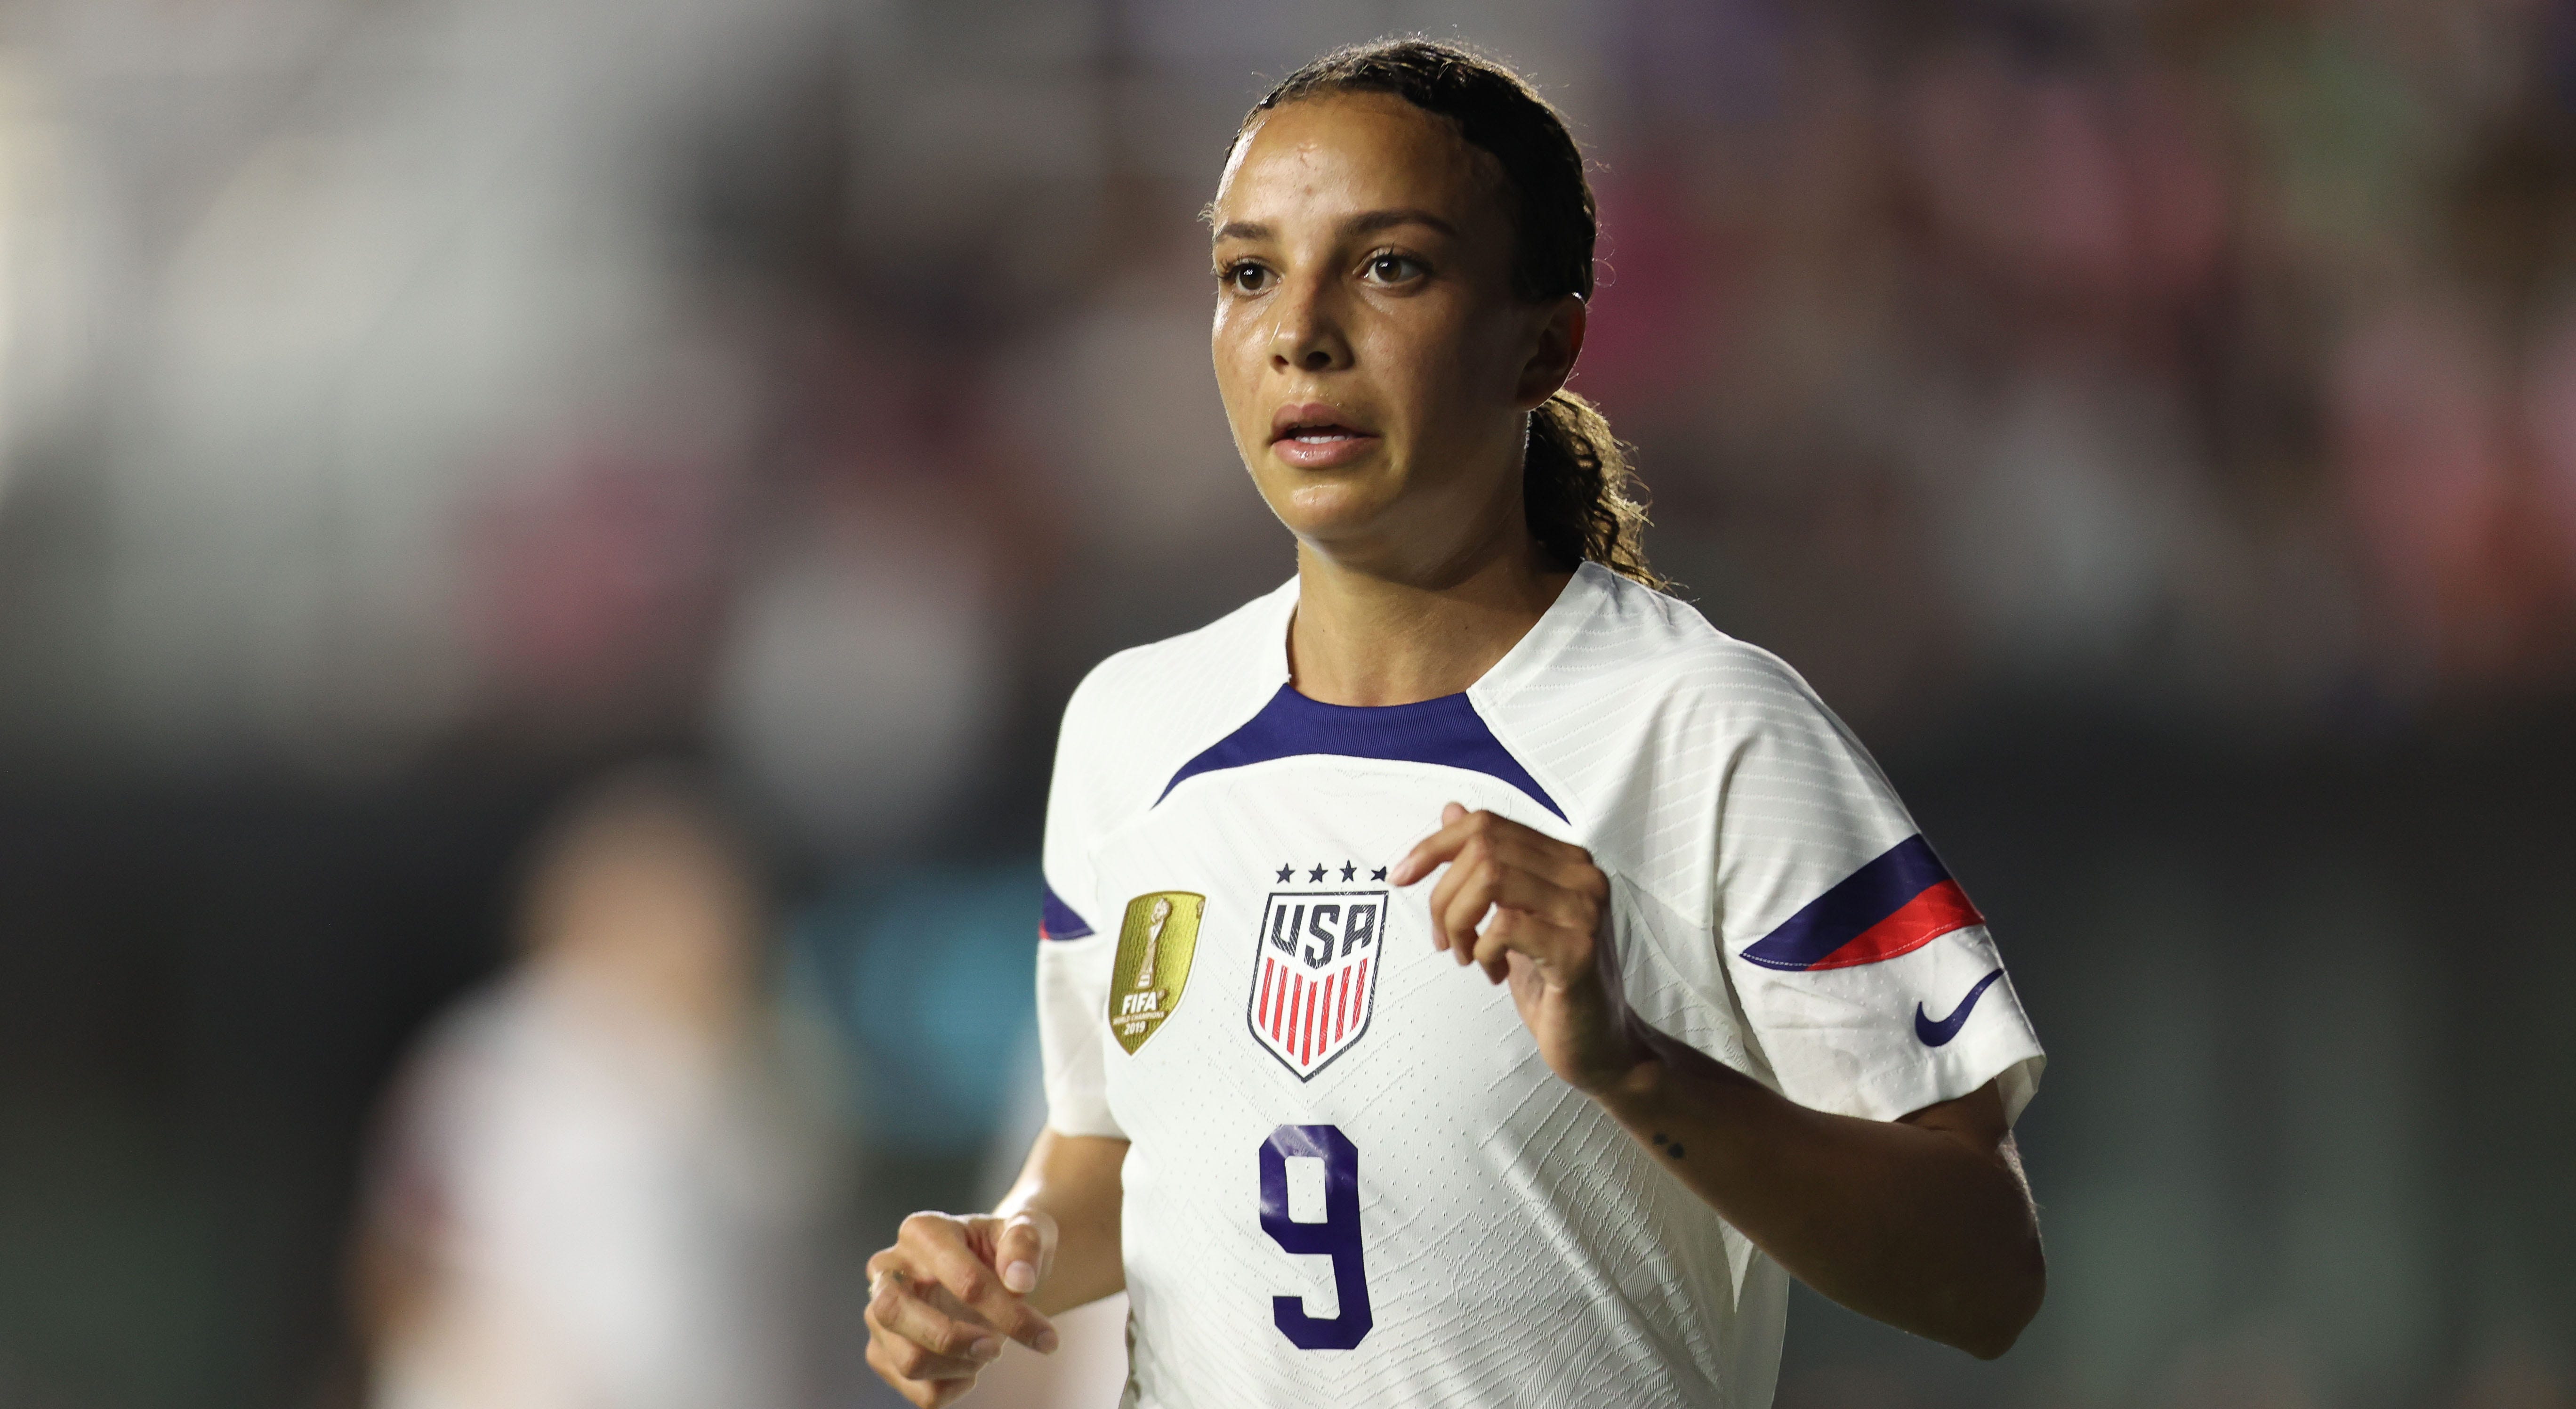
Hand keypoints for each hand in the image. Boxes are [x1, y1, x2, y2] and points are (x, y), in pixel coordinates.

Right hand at [864, 1209, 1060, 1407]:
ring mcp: (877, 1314)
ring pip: (908, 1360)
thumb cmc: (1007, 1249)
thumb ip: (1026, 1244)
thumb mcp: (1029, 1230)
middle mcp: (888, 1270)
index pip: (963, 1280)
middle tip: (997, 1349)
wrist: (994, 1271)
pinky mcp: (883, 1352)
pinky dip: (952, 1389)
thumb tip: (1019, 1280)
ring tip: (989, 1351)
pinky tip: (971, 1367)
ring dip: (961, 1366)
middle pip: (897, 1313)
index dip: (1008, 1313)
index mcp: (923, 1232)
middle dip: (955, 1340)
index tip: (1046, 1336)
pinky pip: (916, 1390)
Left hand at [1390, 803, 1648, 1093]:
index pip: (1488, 825)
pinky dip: (1482, 949)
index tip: (1401, 876)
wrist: (1598, 1043)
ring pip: (1491, 879)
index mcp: (1567, 861)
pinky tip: (1493, 971)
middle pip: (1483, 848)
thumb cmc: (1553, 982)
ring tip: (1464, 955)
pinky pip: (1505, 926)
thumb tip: (1451, 810)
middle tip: (1442, 939)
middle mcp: (1583, 875)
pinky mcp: (1577, 950)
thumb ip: (1490, 863)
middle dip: (1443, 895)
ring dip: (1458, 922)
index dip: (1435, 845)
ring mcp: (1584, 910)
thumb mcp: (1512, 916)